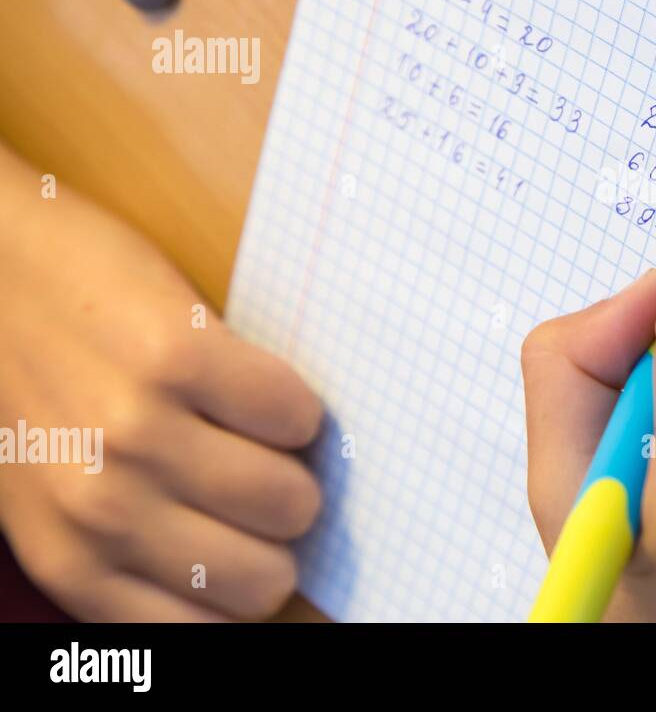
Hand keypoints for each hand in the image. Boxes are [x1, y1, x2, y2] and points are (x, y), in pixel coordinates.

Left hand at [0, 145, 322, 619]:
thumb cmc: (29, 389)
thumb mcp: (54, 503)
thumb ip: (132, 550)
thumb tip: (256, 567)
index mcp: (74, 563)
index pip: (216, 630)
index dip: (248, 582)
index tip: (246, 544)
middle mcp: (105, 512)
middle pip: (267, 577)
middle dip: (276, 532)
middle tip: (259, 481)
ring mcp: (142, 432)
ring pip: (292, 500)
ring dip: (294, 465)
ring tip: (257, 431)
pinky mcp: (181, 355)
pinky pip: (295, 414)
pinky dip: (292, 403)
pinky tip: (251, 386)